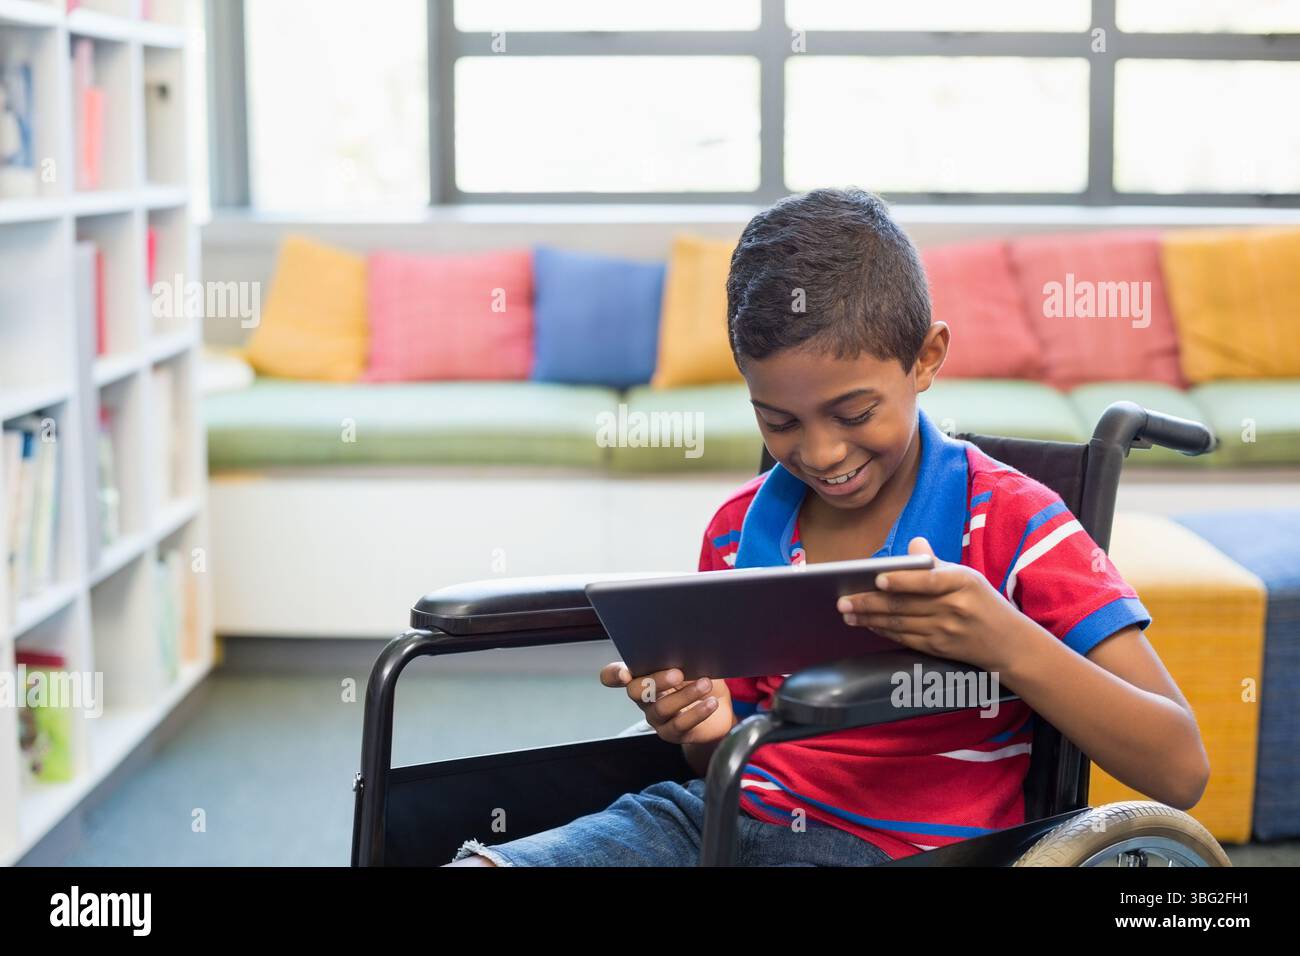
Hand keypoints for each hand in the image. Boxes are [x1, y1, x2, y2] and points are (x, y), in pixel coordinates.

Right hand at [599, 662, 735, 745]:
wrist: (719, 707)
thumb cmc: (700, 678)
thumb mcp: (691, 663)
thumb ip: (681, 656)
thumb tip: (684, 647)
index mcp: (642, 675)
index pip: (613, 675)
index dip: (613, 675)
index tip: (625, 673)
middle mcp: (643, 698)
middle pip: (636, 691)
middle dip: (656, 681)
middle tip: (679, 673)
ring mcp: (656, 717)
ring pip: (661, 707)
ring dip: (684, 695)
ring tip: (705, 684)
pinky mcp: (671, 732)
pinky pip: (679, 724)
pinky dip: (696, 712)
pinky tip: (710, 703)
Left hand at [836, 537, 1021, 671]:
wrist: (1009, 643)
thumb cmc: (982, 602)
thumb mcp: (967, 576)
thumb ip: (935, 562)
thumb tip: (914, 544)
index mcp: (963, 582)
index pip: (928, 581)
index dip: (902, 581)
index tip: (877, 579)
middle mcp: (955, 608)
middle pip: (905, 605)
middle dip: (869, 603)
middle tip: (842, 600)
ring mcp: (946, 631)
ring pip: (900, 623)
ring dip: (870, 618)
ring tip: (847, 613)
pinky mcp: (939, 649)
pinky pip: (906, 638)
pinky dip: (884, 630)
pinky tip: (868, 624)